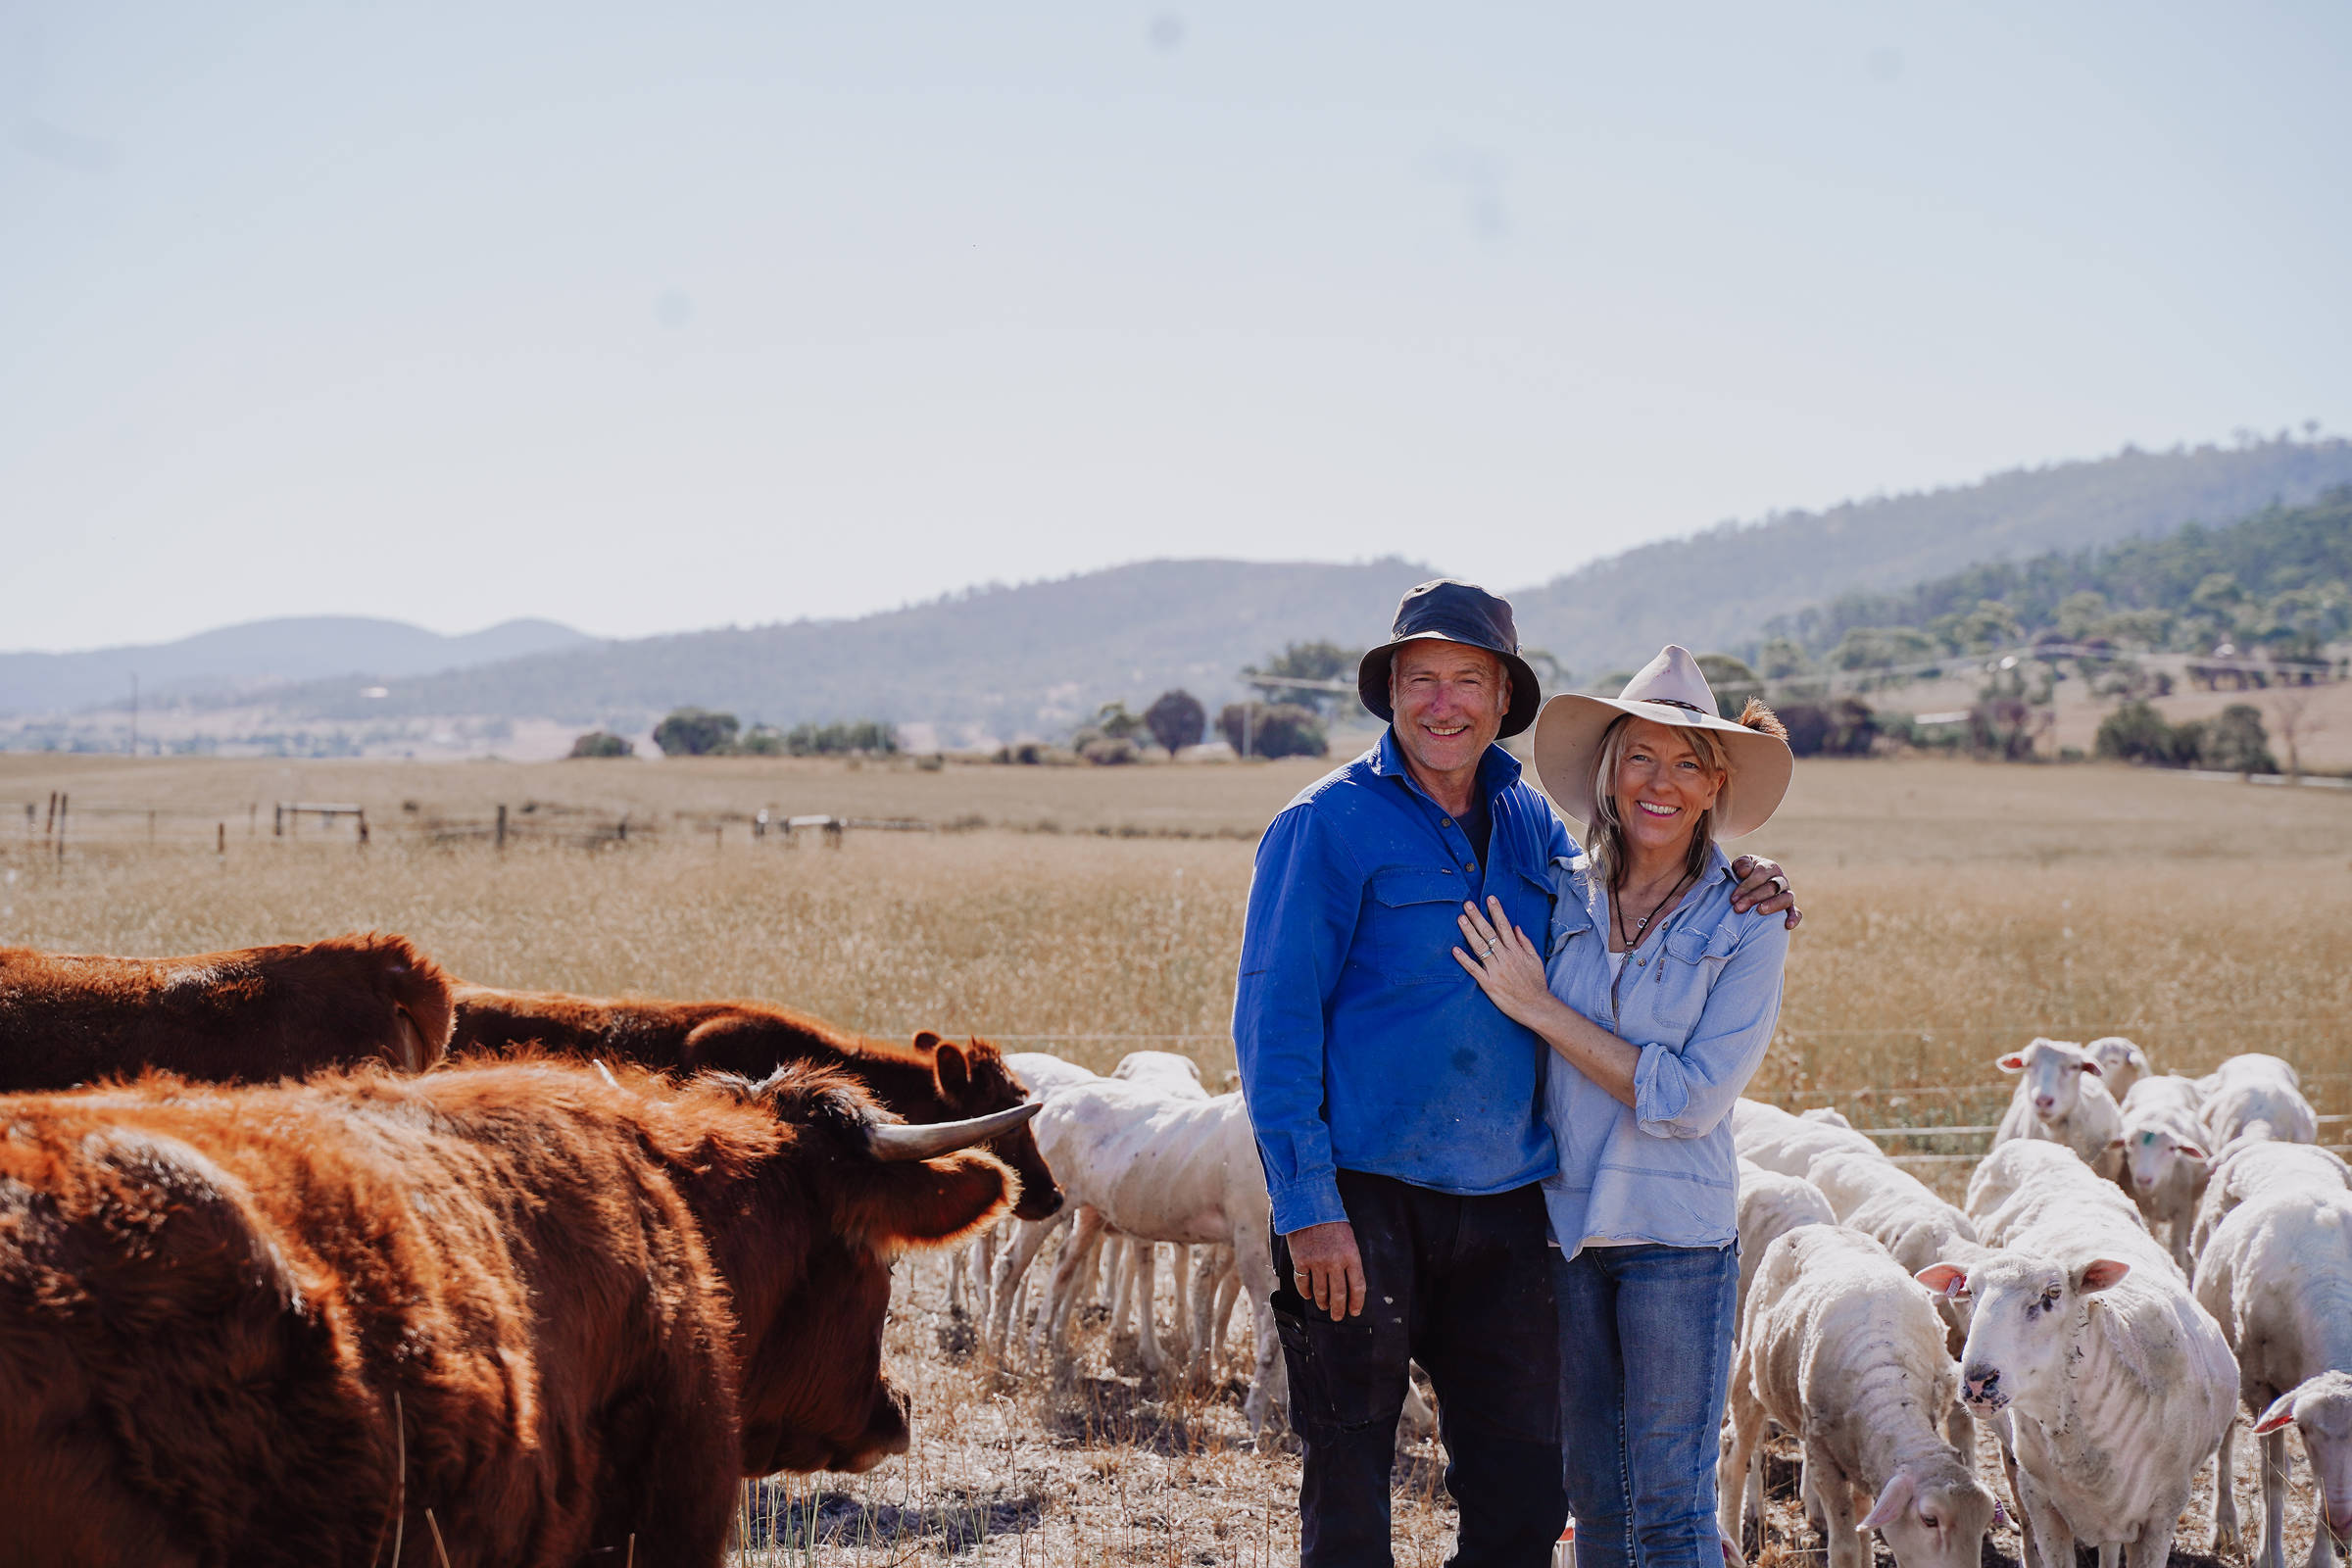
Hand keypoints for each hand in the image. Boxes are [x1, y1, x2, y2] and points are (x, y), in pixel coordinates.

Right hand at [1285, 1220, 1365, 1320]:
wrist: (1309, 1206)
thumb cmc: (1332, 1222)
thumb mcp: (1349, 1239)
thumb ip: (1350, 1260)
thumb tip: (1349, 1283)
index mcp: (1351, 1256)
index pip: (1357, 1287)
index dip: (1357, 1302)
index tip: (1355, 1312)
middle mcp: (1335, 1262)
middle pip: (1339, 1294)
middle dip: (1339, 1309)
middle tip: (1338, 1317)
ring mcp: (1316, 1262)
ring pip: (1321, 1291)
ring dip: (1323, 1302)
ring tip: (1324, 1307)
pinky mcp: (1300, 1261)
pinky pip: (1303, 1283)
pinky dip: (1306, 1292)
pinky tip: (1309, 1296)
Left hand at [1453, 897, 1558, 1029]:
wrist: (1536, 1006)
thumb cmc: (1536, 984)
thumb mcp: (1535, 960)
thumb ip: (1525, 943)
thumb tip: (1515, 927)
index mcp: (1517, 951)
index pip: (1504, 926)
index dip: (1496, 911)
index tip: (1490, 899)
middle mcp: (1506, 958)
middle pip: (1489, 933)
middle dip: (1478, 917)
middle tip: (1467, 904)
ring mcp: (1496, 970)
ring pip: (1480, 948)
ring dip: (1469, 932)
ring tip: (1461, 919)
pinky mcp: (1489, 984)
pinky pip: (1474, 969)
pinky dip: (1464, 960)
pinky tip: (1455, 950)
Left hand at [1728, 854, 1801, 930]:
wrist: (1748, 886)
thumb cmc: (1742, 875)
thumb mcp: (1740, 866)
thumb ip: (1742, 864)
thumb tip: (1745, 872)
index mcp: (1769, 867)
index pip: (1760, 874)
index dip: (1746, 886)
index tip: (1733, 899)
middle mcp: (1780, 880)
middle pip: (1772, 887)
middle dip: (1753, 897)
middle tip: (1738, 908)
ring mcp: (1786, 894)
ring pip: (1786, 898)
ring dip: (1773, 905)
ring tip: (1759, 911)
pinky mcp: (1790, 908)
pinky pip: (1796, 912)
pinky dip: (1794, 918)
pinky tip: (1788, 925)